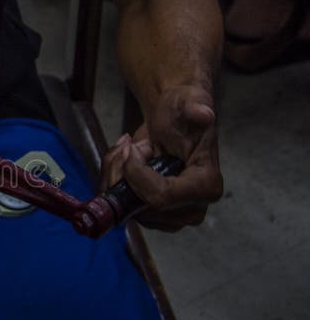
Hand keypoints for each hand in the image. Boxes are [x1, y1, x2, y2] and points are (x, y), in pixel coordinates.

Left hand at [100, 85, 222, 231]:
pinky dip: (112, 180)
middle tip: (133, 145)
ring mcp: (170, 218)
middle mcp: (191, 210)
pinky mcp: (150, 217)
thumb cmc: (182, 112)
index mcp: (207, 187)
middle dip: (125, 172)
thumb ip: (195, 107)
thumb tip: (203, 114)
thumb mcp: (188, 102)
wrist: (172, 120)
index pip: (160, 197)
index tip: (135, 148)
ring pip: (123, 206)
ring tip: (131, 149)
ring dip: (116, 173)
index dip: (137, 174)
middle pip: (138, 206)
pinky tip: (125, 160)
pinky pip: (118, 205)